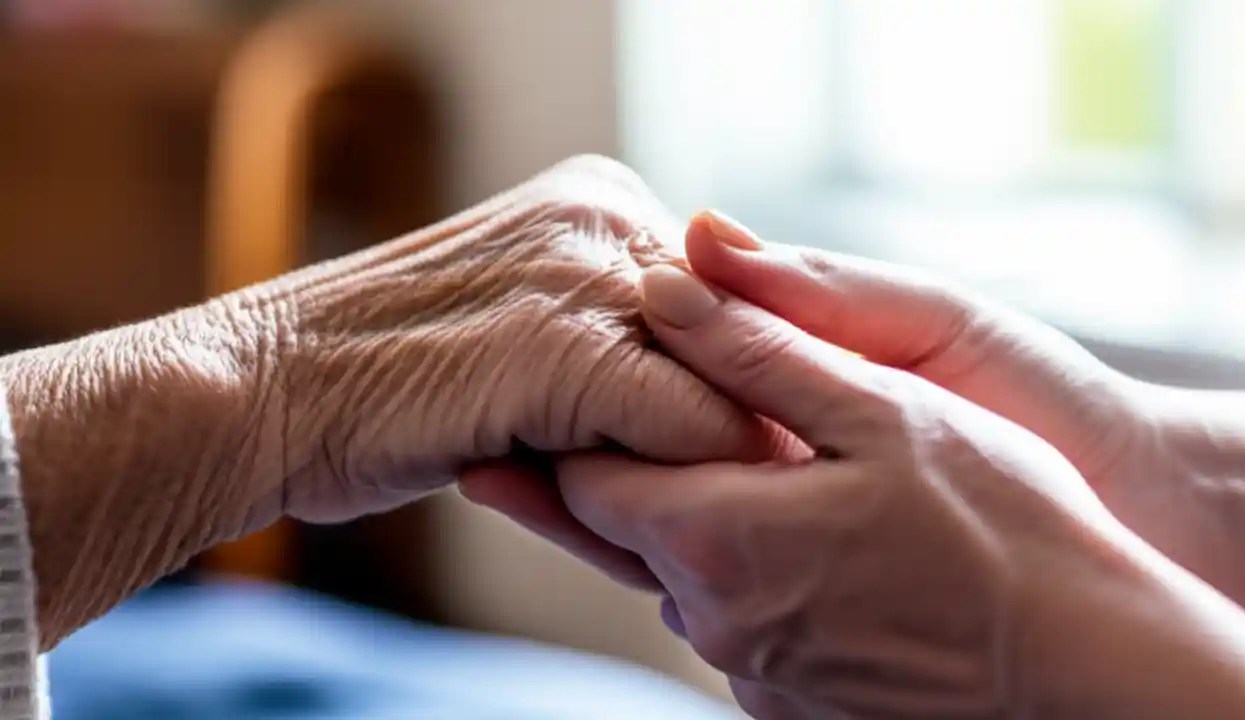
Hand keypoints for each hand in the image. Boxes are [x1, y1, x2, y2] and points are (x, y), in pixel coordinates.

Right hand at [0, 157, 776, 645]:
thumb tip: (755, 422)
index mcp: (606, 200)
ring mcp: (592, 270)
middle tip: (684, 525)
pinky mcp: (571, 346)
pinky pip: (694, 436)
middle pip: (736, 352)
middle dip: (721, 447)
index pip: (728, 312)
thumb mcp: (531, 341)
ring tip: (648, 541)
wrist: (263, 396)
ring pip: (729, 399)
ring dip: (702, 484)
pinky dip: (676, 502)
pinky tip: (625, 539)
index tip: (717, 476)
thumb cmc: (393, 389)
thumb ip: (628, 352)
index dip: (729, 402)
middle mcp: (613, 214)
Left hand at [553, 261, 1244, 718]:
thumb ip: (753, 350)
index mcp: (714, 540)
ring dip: (711, 522)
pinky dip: (758, 578)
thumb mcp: (879, 410)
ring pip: (688, 575)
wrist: (1089, 665)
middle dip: (645, 466)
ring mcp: (755, 672)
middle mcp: (714, 622)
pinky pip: (743, 622)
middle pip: (627, 529)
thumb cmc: (1001, 524)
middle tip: (688, 415)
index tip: (612, 379)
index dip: (591, 422)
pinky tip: (830, 549)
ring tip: (785, 476)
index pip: (584, 480)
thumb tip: (659, 284)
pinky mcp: (794, 702)